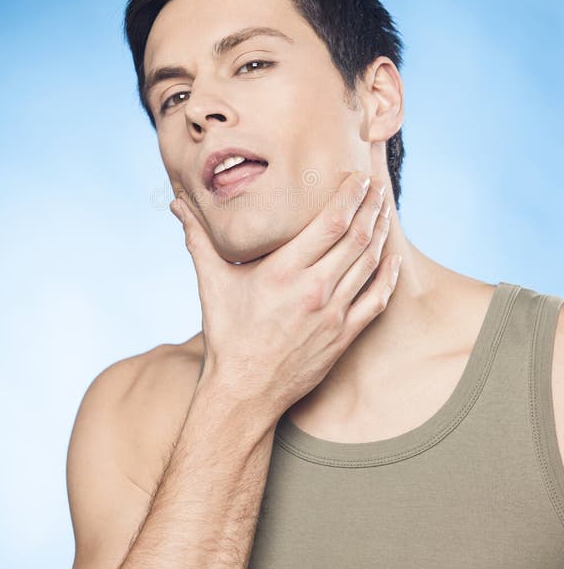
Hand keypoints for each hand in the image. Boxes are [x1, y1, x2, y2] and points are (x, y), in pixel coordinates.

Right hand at [170, 172, 400, 424]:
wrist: (245, 391)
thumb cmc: (227, 334)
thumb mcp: (210, 282)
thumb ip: (198, 238)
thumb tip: (176, 203)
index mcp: (283, 271)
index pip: (329, 223)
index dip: (350, 196)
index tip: (358, 177)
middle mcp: (314, 290)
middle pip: (356, 237)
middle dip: (371, 206)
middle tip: (378, 184)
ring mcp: (332, 314)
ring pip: (369, 264)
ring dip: (381, 232)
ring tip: (385, 209)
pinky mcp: (344, 336)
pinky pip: (376, 300)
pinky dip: (388, 276)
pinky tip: (392, 257)